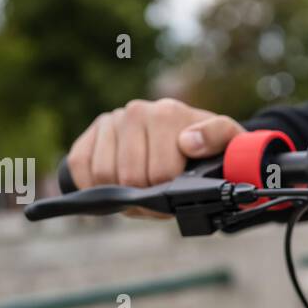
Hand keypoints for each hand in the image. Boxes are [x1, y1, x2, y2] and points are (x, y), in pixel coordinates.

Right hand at [65, 98, 243, 216]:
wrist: (191, 139)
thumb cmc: (210, 147)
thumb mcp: (228, 141)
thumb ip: (218, 136)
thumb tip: (188, 142)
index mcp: (167, 113)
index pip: (158, 173)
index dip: (167, 194)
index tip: (176, 194)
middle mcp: (136, 111)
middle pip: (129, 177)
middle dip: (145, 197)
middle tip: (158, 196)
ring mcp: (112, 120)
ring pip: (102, 174)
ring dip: (120, 194)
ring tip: (141, 190)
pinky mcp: (93, 132)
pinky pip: (79, 164)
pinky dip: (91, 185)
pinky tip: (113, 186)